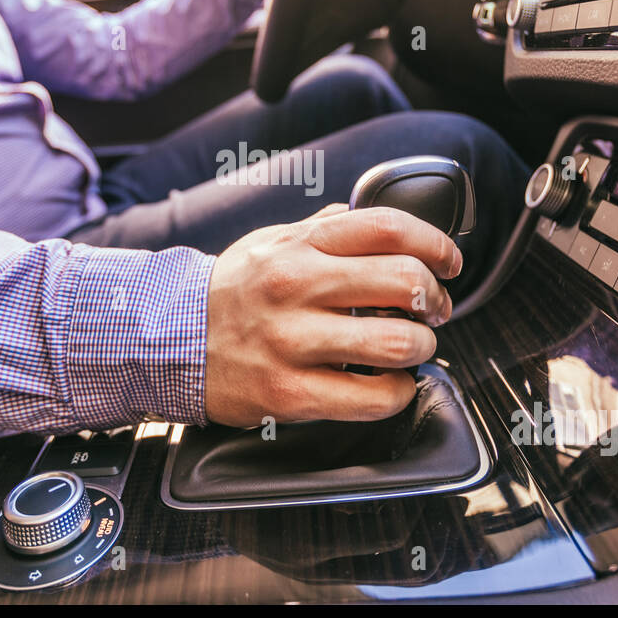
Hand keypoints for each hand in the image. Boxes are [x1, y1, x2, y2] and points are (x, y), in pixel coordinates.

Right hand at [204, 203, 461, 426]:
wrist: (169, 341)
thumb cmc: (229, 293)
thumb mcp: (271, 242)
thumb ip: (324, 229)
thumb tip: (371, 219)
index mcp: (299, 245)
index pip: (390, 228)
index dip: (436, 245)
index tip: (448, 263)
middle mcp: (297, 287)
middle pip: (404, 282)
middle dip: (435, 300)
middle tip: (433, 310)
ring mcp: (293, 342)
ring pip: (398, 343)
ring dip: (421, 347)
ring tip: (411, 348)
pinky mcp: (289, 393)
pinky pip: (372, 397)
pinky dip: (397, 392)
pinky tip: (389, 385)